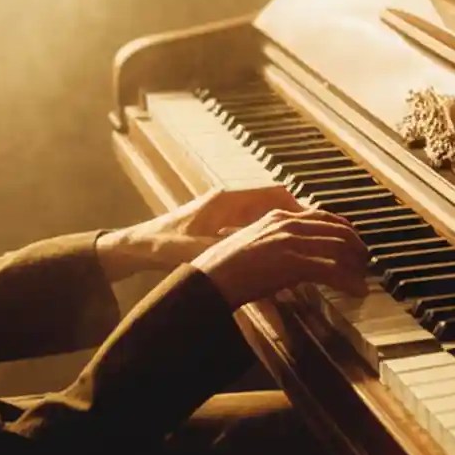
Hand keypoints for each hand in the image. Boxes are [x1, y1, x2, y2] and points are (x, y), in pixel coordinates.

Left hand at [97, 185, 308, 280]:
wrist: (137, 245)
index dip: (299, 208)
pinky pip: (253, 221)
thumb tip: (254, 260)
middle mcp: (229, 200)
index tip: (315, 226)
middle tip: (316, 237)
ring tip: (303, 245)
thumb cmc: (162, 245)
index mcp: (227, 200)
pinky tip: (275, 252)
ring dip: (283, 224)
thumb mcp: (195, 252)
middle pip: (275, 201)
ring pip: (265, 211)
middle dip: (297, 217)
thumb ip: (225, 253)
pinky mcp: (220, 221)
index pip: (274, 194)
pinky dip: (268, 232)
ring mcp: (225, 210)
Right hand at [190, 203, 369, 308]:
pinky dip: (349, 282)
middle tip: (365, 262)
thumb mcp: (251, 244)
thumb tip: (291, 258)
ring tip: (363, 279)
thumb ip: (273, 243)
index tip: (354, 240)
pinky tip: (357, 291)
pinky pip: (331, 270)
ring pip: (338, 249)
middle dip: (356, 246)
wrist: (209, 279)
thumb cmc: (223, 268)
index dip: (343, 228)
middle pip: (336, 230)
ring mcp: (290, 242)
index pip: (321, 215)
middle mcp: (287, 224)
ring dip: (356, 266)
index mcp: (277, 217)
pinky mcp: (293, 262)